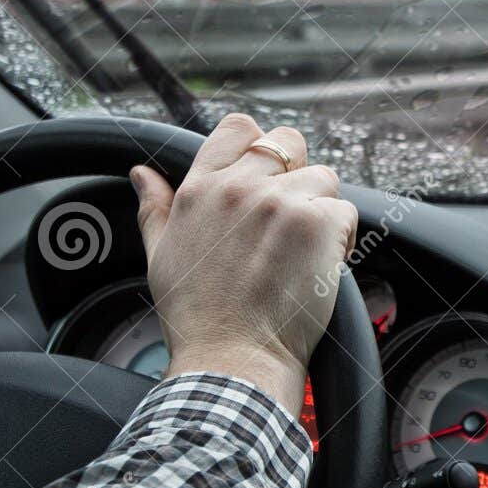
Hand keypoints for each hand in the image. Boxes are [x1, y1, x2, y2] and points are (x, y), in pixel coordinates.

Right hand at [128, 114, 356, 416]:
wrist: (231, 359)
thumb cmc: (196, 317)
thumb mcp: (160, 255)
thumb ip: (155, 208)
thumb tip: (141, 174)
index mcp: (202, 189)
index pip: (239, 129)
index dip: (260, 147)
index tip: (268, 178)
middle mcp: (240, 188)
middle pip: (289, 142)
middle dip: (298, 171)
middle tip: (293, 216)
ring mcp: (280, 203)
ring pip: (324, 176)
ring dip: (323, 208)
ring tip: (306, 249)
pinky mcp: (315, 225)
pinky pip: (345, 211)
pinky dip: (342, 237)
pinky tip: (322, 265)